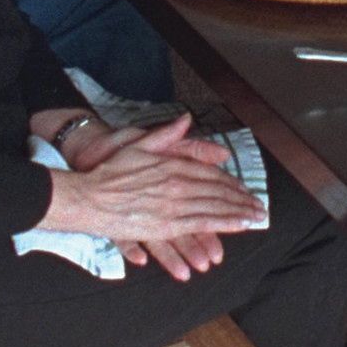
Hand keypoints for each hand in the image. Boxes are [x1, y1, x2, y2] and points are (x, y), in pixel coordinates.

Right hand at [40, 115, 256, 281]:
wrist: (86, 196)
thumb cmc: (109, 171)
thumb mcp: (138, 145)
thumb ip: (165, 134)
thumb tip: (186, 119)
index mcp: (172, 165)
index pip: (211, 174)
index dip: (231, 184)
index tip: (244, 191)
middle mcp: (177, 184)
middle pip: (218, 192)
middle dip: (242, 200)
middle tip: (260, 208)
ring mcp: (172, 205)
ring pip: (214, 208)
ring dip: (239, 213)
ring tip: (256, 218)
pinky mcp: (164, 225)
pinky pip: (199, 224)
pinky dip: (222, 225)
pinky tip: (238, 227)